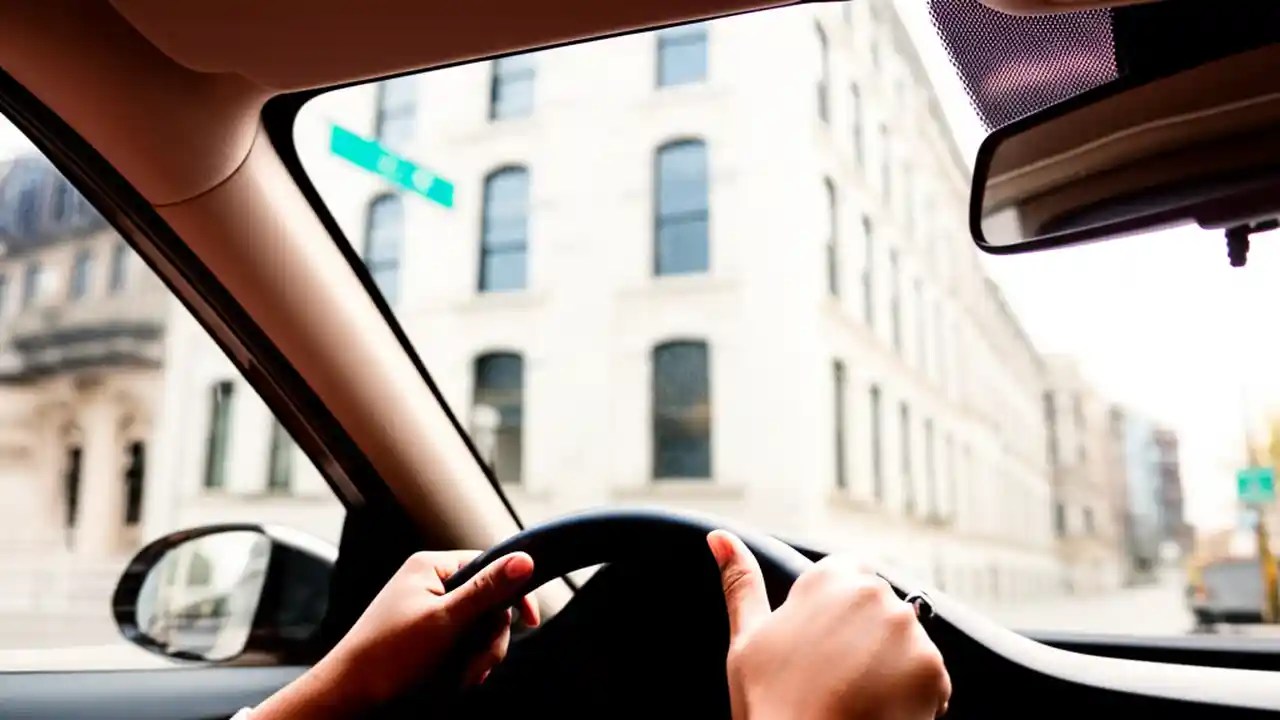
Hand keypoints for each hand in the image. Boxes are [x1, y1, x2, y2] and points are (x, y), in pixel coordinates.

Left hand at [253, 550, 539, 718]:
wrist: (349, 696)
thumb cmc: (387, 655)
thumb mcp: (446, 619)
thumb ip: (488, 589)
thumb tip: (526, 559)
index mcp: (431, 566)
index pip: (489, 566)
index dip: (512, 593)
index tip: (531, 621)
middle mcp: (431, 585)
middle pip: (488, 604)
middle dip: (488, 639)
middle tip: (476, 665)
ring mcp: (429, 613)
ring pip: (478, 629)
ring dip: (477, 657)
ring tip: (461, 678)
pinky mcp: (428, 638)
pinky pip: (463, 646)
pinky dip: (464, 665)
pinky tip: (455, 680)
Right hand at [708, 530, 949, 719]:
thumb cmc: (769, 703)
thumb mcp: (747, 639)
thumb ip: (741, 581)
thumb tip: (720, 537)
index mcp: (829, 577)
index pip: (852, 576)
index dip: (838, 615)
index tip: (821, 647)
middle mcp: (873, 593)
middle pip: (883, 611)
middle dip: (868, 641)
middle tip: (835, 681)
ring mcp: (907, 631)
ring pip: (907, 647)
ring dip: (891, 670)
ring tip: (855, 701)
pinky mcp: (932, 670)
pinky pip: (931, 681)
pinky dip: (913, 700)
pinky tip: (877, 714)